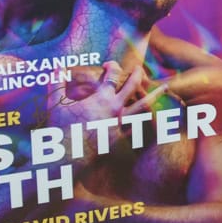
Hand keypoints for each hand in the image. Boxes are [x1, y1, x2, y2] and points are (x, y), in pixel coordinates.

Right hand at [48, 60, 162, 128]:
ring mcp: (121, 124)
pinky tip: (156, 116)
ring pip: (143, 105)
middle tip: (139, 68)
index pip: (112, 75)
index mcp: (101, 98)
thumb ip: (57, 82)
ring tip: (165, 87)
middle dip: (136, 75)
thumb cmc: (61, 129)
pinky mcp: (122, 138)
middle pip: (132, 86)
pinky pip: (139, 127)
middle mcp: (115, 109)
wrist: (67, 157)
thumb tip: (56, 65)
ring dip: (154, 94)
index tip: (109, 65)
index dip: (112, 67)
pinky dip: (148, 120)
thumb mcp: (57, 103)